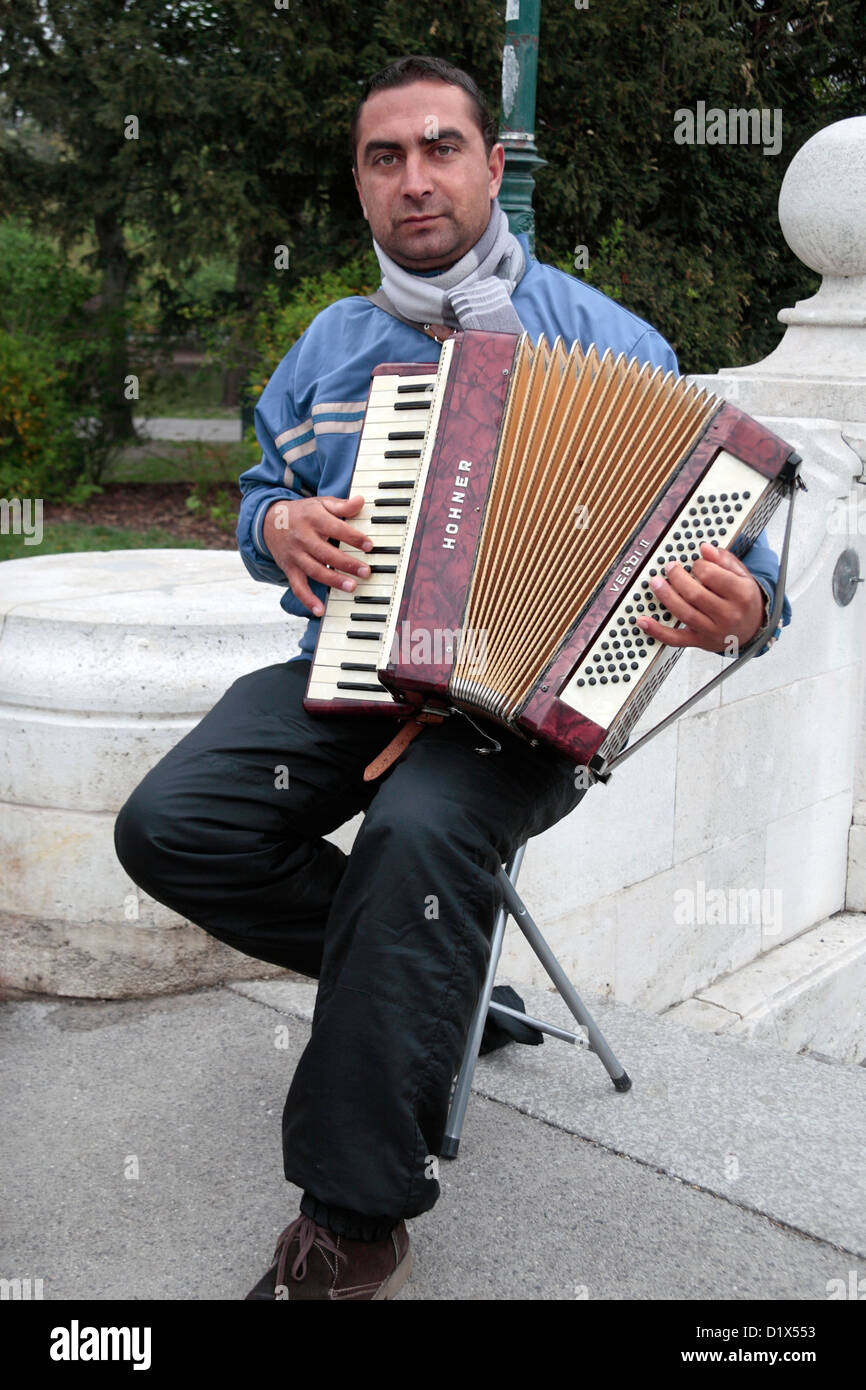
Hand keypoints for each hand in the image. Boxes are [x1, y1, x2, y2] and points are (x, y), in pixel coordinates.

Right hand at [263, 494, 371, 617]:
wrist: (270, 522)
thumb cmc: (302, 513)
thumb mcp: (320, 504)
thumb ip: (341, 505)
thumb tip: (361, 501)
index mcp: (314, 519)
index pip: (336, 528)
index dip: (353, 538)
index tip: (369, 545)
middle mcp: (304, 538)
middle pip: (326, 553)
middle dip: (346, 563)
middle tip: (365, 571)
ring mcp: (296, 555)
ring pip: (314, 570)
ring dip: (333, 580)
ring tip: (351, 587)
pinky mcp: (290, 569)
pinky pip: (298, 586)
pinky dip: (307, 599)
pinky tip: (319, 610)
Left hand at [635, 543, 765, 654]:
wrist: (753, 629)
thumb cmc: (745, 600)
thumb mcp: (742, 576)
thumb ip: (724, 560)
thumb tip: (705, 548)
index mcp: (741, 594)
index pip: (712, 576)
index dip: (699, 565)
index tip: (696, 563)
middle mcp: (728, 615)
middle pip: (695, 594)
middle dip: (678, 578)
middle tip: (670, 567)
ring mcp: (713, 631)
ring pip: (684, 613)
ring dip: (665, 596)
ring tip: (655, 582)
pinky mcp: (700, 642)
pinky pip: (675, 639)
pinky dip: (657, 631)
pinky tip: (642, 620)